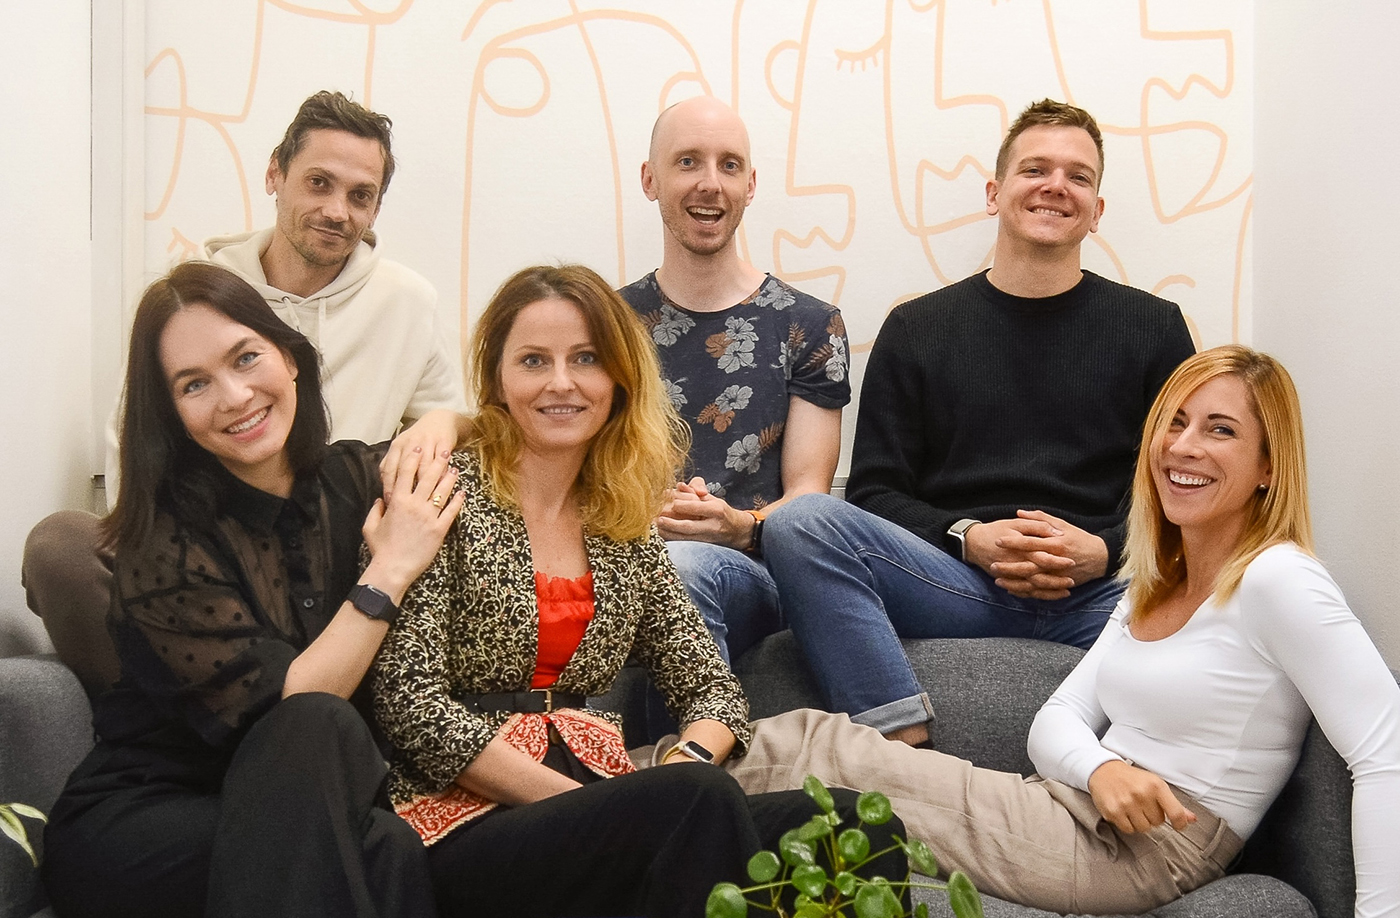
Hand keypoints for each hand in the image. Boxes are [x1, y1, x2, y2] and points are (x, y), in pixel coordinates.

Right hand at [361, 446, 464, 598]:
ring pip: (442, 491)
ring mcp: (428, 516)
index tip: (418, 447)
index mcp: (397, 501)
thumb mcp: (370, 527)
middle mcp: (414, 505)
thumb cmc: (381, 549)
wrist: (393, 568)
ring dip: (449, 478)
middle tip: (445, 450)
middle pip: (428, 477)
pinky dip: (458, 501)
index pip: (405, 473)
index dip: (412, 458)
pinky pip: (451, 511)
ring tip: (456, 468)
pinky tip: (463, 492)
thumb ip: (375, 510)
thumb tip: (380, 499)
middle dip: (437, 462)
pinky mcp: (439, 529)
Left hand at [380, 410, 466, 501]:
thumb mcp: (401, 446)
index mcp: (397, 445)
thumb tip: (383, 483)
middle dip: (405, 488)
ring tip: (423, 500)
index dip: (388, 486)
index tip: (389, 501)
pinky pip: (441, 463)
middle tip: (405, 505)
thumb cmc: (418, 439)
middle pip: (405, 468)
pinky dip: (440, 475)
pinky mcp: (444, 442)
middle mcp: (411, 442)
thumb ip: (391, 463)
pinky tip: (439, 487)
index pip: (389, 467)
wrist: (440, 421)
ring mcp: (428, 441)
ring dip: (423, 484)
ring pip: (424, 467)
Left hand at [654, 477, 754, 550]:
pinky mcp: (703, 548)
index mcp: (716, 509)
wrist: (737, 531)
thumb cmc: (720, 511)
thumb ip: (696, 489)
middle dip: (671, 523)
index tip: (668, 502)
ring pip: (685, 538)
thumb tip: (679, 485)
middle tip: (657, 519)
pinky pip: (685, 545)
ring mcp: (708, 539)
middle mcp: (713, 525)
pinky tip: (661, 535)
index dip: (680, 504)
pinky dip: (672, 540)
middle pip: (689, 526)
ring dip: (668, 533)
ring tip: (655, 527)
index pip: (695, 507)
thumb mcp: (712, 497)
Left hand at [963, 511, 1108, 599]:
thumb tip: (1019, 513)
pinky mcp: (1061, 585)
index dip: (1013, 542)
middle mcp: (1057, 560)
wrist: (1100, 557)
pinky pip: (1041, 592)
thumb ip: (1039, 519)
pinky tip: (1012, 590)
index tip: (998, 541)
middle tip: (993, 564)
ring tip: (998, 580)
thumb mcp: (1062, 524)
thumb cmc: (1079, 538)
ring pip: (1033, 582)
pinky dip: (1026, 592)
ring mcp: (1059, 575)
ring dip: (1014, 582)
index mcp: (1056, 543)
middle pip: (1029, 565)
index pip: (1030, 542)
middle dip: (1009, 566)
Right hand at [1088, 759, 1195, 833]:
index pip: (1176, 813)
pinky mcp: (1113, 811)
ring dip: (1139, 822)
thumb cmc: (1133, 779)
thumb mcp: (1155, 785)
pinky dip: (1127, 824)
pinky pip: (1128, 829)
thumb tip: (1192, 819)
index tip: (1178, 825)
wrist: (1103, 770)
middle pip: (1158, 823)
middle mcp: (1142, 794)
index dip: (1180, 823)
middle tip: (1143, 805)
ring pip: (1143, 828)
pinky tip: (1123, 811)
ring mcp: (1126, 803)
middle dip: (1152, 816)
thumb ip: (1174, 804)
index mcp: (1156, 785)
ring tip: (1133, 808)